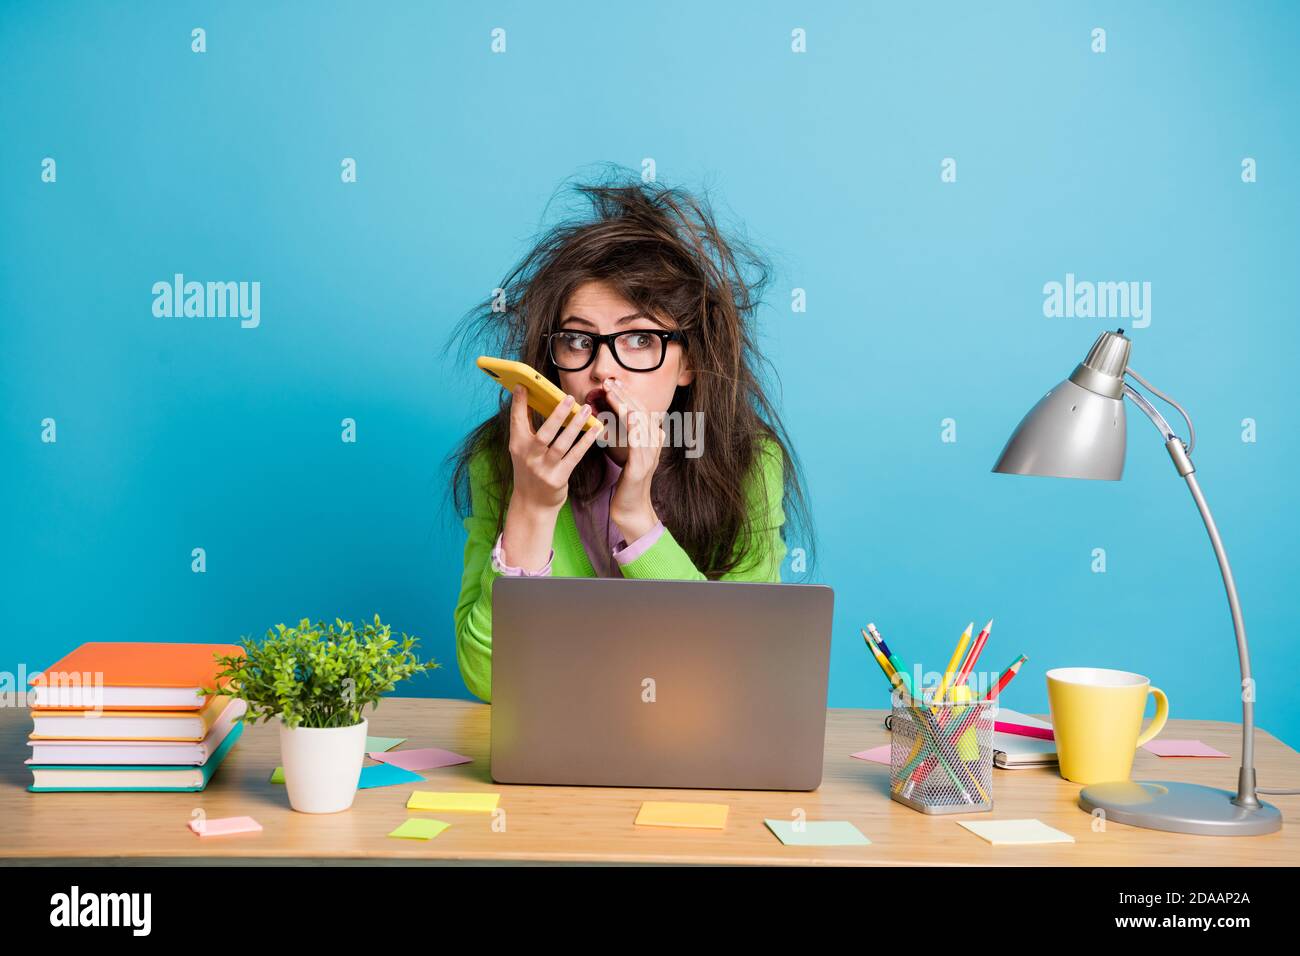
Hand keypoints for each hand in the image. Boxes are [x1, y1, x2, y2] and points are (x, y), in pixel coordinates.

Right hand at [501, 385, 605, 569]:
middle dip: (557, 414)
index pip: (516, 420)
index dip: (519, 403)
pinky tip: (595, 430)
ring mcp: (543, 468)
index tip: (523, 384)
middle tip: (569, 397)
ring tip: (587, 410)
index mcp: (517, 445)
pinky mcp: (558, 478)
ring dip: (576, 425)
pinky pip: (575, 456)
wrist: (532, 503)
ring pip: (562, 443)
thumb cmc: (530, 470)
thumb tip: (529, 397)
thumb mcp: (522, 449)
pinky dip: (585, 442)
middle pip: (544, 432)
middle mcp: (528, 456)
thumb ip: (525, 426)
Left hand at [604, 376, 663, 542]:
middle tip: (611, 382)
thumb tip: (630, 419)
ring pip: (641, 423)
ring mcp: (649, 456)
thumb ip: (632, 438)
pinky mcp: (641, 467)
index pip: (641, 411)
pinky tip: (629, 415)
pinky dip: (635, 427)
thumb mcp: (630, 456)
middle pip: (642, 412)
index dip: (629, 396)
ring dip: (626, 405)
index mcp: (650, 441)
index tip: (615, 383)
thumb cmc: (627, 483)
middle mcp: (653, 445)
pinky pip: (639, 442)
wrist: (631, 509)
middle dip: (626, 395)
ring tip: (613, 392)